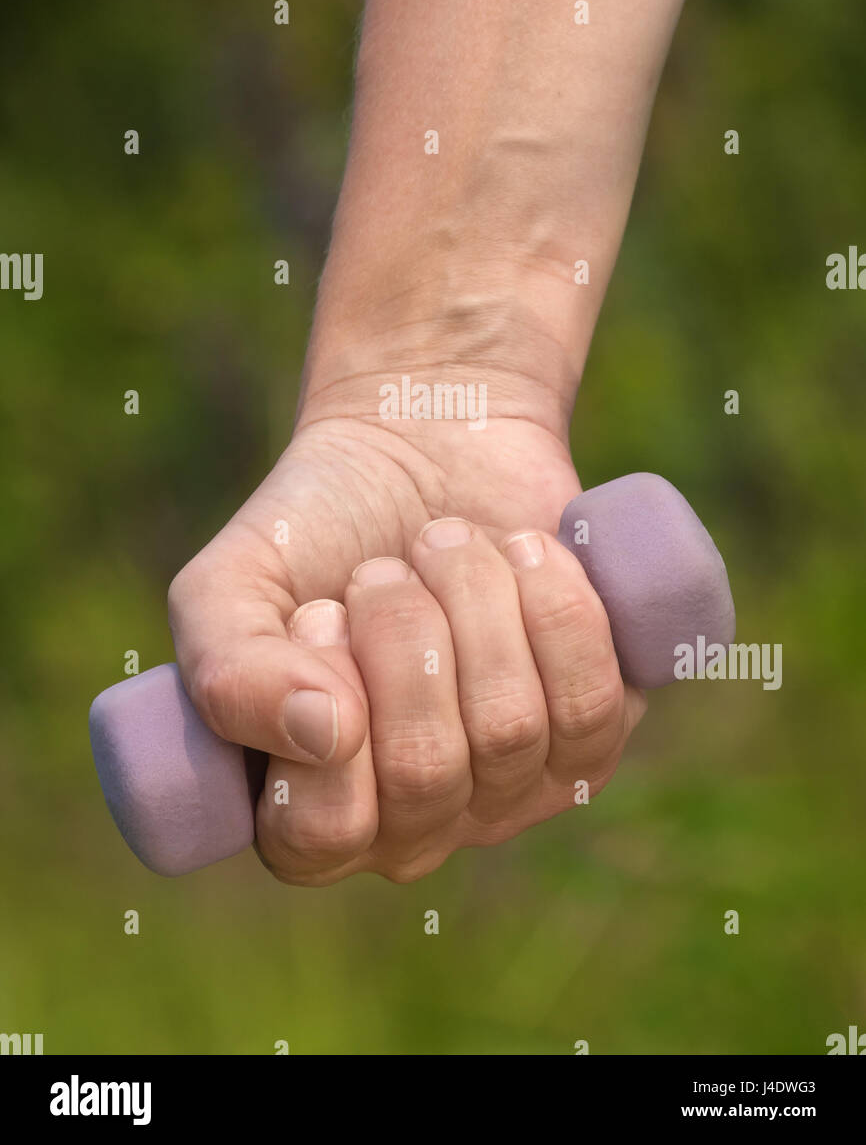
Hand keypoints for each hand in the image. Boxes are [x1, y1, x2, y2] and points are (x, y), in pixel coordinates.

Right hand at [261, 511, 644, 884]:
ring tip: (446, 543)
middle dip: (400, 633)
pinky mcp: (595, 730)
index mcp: (312, 813)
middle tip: (382, 567)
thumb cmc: (314, 531)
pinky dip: (553, 603)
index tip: (318, 614)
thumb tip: (324, 730)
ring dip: (471, 600)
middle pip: (425, 771)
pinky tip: (522, 552)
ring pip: (509, 727)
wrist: (421, 444)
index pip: (322, 834)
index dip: (322, 711)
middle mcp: (418, 824)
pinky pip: (593, 700)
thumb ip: (226, 674)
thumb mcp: (227, 590)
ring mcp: (513, 787)